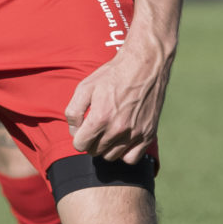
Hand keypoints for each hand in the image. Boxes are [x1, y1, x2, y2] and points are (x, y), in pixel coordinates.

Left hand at [65, 30, 171, 164]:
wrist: (145, 64)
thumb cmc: (113, 74)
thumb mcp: (85, 86)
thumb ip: (73, 112)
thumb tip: (74, 132)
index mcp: (100, 118)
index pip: (80, 145)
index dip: (78, 138)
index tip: (83, 129)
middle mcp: (118, 129)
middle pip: (95, 152)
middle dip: (92, 141)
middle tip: (96, 128)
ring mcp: (135, 133)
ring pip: (112, 156)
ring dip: (106, 147)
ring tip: (108, 132)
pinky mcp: (148, 134)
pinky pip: (131, 158)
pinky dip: (125, 153)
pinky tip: (123, 139)